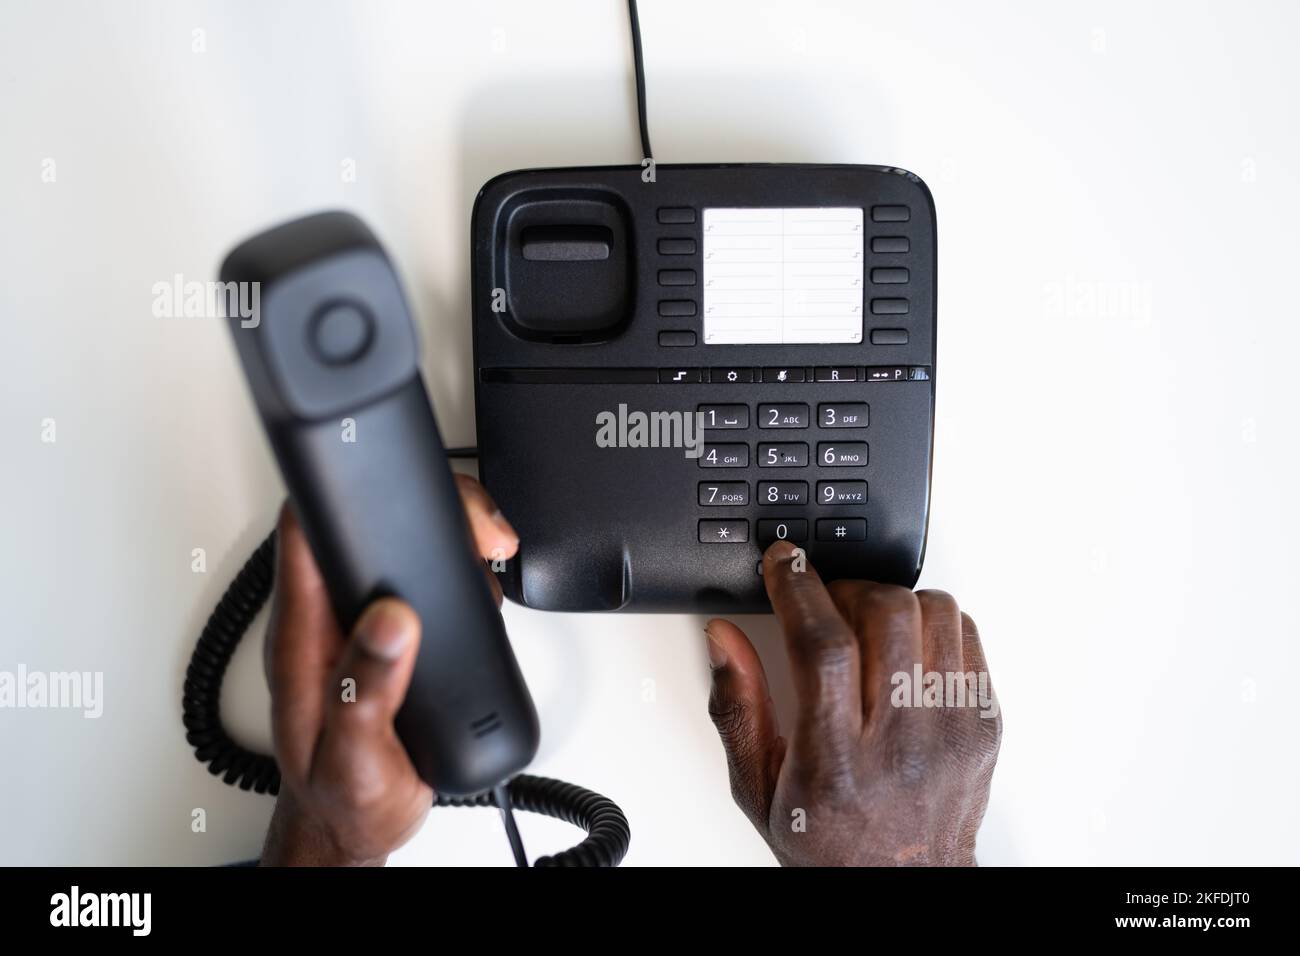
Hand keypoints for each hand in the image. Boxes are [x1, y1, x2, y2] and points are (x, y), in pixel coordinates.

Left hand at [259, 475, 518, 865]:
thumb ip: (365, 691)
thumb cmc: (344, 798)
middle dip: (427, 512)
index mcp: (304, 637)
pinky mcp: (388, 638)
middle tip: (481, 531)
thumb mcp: (354, 756)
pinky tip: (479, 581)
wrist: (357, 828)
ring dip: (446, 538)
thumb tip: (390, 620)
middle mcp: (328, 620)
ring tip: (489, 545)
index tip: (392, 490)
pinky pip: (418, 582)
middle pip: (364, 529)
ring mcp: (359, 626)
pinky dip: (455, 570)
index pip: (305, 535)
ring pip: (396, 550)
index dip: (343, 497)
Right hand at [704, 541, 1001, 865]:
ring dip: (889, 600)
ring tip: (863, 624)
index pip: (823, 648)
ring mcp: (952, 731)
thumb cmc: (832, 842)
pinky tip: (902, 645)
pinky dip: (930, 621)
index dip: (798, 589)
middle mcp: (902, 744)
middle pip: (885, 615)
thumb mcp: (758, 787)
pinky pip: (967, 634)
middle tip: (822, 602)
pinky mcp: (983, 723)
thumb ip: (737, 708)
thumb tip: (724, 639)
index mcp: (836, 763)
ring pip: (933, 613)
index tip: (783, 564)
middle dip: (843, 587)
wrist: (905, 883)